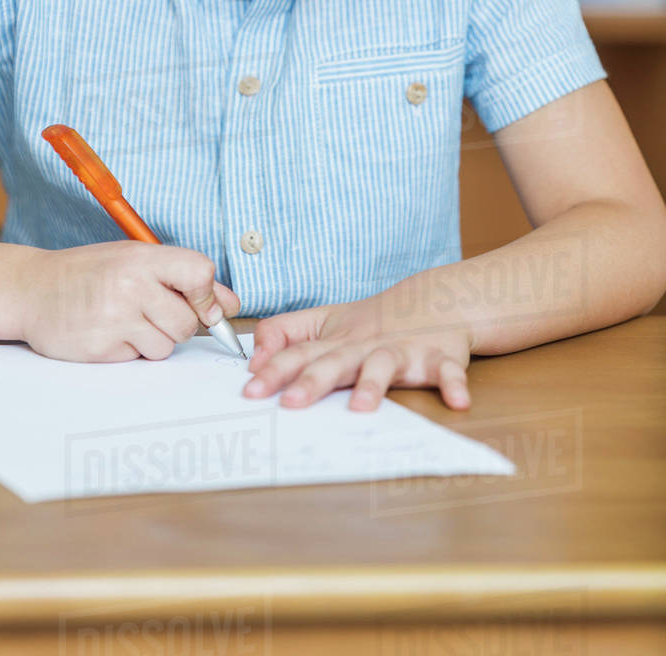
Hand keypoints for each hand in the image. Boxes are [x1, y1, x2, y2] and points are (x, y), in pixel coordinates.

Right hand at [18, 241, 239, 361]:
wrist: (32, 289)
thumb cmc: (90, 273)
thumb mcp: (135, 260)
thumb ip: (183, 278)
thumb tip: (231, 303)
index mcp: (142, 258)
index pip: (200, 273)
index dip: (207, 294)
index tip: (199, 302)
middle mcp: (130, 286)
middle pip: (188, 323)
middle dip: (177, 324)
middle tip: (149, 311)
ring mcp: (115, 319)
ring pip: (167, 347)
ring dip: (154, 341)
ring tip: (125, 321)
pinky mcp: (102, 349)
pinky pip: (140, 359)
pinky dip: (131, 351)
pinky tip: (109, 333)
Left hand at [242, 295, 472, 411]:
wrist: (433, 300)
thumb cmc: (372, 323)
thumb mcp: (324, 322)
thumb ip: (285, 334)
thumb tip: (254, 358)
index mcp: (337, 341)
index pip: (300, 354)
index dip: (274, 370)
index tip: (250, 390)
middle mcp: (366, 346)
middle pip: (336, 362)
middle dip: (313, 381)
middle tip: (291, 403)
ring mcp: (403, 351)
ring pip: (386, 365)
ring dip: (375, 384)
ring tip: (361, 407)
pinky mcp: (440, 357)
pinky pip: (448, 371)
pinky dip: (454, 384)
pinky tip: (458, 402)